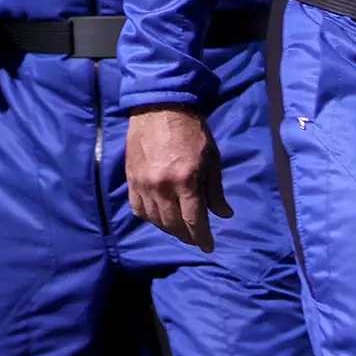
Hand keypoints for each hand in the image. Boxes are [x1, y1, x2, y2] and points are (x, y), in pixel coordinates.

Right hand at [125, 105, 232, 251]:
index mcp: (186, 181)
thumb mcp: (212, 158)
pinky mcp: (131, 180)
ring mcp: (143, 185)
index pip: (194, 220)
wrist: (160, 108)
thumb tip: (224, 214)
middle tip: (196, 238)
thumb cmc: (192, 131)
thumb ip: (215, 189)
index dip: (202, 238)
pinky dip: (149, 217)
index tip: (209, 248)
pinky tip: (159, 216)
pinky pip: (138, 209)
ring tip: (180, 229)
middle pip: (174, 224)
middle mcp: (162, 187)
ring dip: (169, 228)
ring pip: (155, 220)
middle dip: (187, 235)